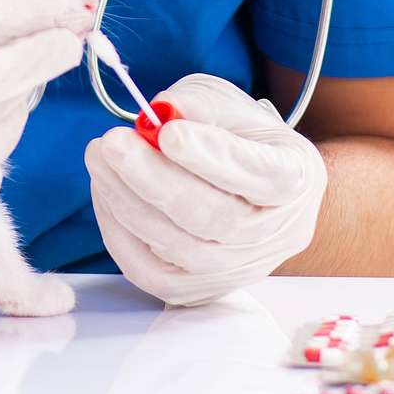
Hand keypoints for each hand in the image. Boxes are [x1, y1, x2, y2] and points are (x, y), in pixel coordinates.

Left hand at [84, 74, 326, 305]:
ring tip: (100, 158)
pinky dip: (120, 233)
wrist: (259, 195)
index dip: (211, 156)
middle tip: (113, 143)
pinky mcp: (199, 289)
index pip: (258, 173)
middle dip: (153, 178)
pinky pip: (150, 272)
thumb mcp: (233, 107)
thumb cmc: (244, 141)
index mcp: (294, 178)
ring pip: (177, 248)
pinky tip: (106, 192)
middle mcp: (273, 234)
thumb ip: (201, 105)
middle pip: (212, 217)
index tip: (167, 132)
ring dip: (127, 200)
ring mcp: (236, 269)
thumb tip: (160, 111)